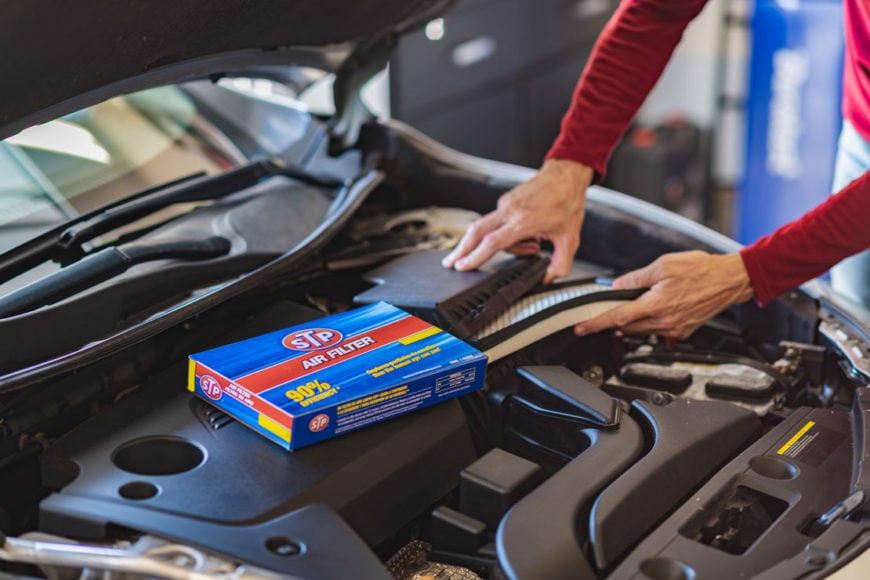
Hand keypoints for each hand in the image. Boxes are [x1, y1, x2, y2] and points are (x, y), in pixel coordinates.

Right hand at [442, 159, 593, 282]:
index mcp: (524, 221)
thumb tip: (549, 277)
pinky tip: (528, 234)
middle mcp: (510, 211)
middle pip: (476, 232)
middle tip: (449, 263)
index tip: (462, 266)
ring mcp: (505, 203)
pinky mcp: (505, 200)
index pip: (493, 242)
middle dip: (460, 249)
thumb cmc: (567, 201)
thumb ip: (560, 263)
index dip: (475, 256)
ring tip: (533, 245)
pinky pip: (497, 221)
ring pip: (488, 229)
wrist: (566, 175)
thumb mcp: (569, 238)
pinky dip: (505, 233)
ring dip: (500, 244)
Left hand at [574, 251, 754, 338]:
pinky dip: (647, 324)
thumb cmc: (702, 269)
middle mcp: (665, 321)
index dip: (596, 324)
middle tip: (599, 315)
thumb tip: (618, 286)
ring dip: (629, 323)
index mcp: (656, 305)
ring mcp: (675, 329)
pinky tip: (648, 312)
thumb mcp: (663, 265)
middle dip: (611, 322)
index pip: (617, 318)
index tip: (581, 328)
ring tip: (626, 310)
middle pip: (627, 327)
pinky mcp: (683, 331)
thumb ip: (636, 278)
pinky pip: (658, 332)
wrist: (731, 280)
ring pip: (641, 331)